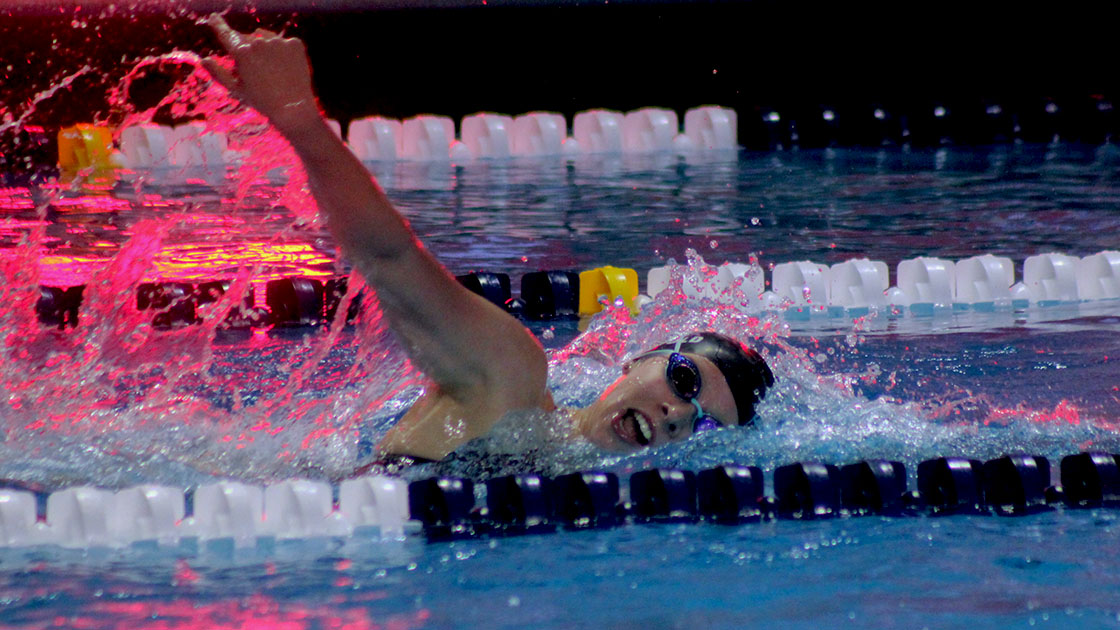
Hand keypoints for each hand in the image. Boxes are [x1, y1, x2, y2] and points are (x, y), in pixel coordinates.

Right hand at [203, 14, 321, 134]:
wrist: (294, 109)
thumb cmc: (262, 102)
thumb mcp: (236, 89)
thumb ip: (218, 73)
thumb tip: (204, 60)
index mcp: (242, 52)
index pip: (226, 33)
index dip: (218, 24)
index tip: (213, 17)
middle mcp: (259, 42)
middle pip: (247, 39)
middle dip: (246, 50)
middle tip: (255, 71)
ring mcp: (279, 42)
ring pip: (265, 39)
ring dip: (264, 49)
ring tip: (270, 71)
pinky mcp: (295, 44)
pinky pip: (283, 43)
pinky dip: (282, 52)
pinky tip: (284, 68)